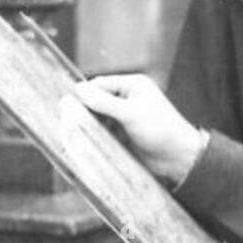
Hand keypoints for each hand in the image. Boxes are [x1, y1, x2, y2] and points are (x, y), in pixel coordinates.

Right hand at [72, 75, 205, 184]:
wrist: (178, 158)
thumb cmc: (161, 129)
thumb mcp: (130, 113)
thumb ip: (103, 102)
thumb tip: (78, 90)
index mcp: (133, 86)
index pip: (100, 84)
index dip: (84, 93)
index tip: (65, 104)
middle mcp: (128, 99)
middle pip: (96, 101)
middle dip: (83, 110)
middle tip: (65, 120)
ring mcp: (125, 117)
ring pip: (98, 118)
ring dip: (88, 125)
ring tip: (72, 133)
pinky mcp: (123, 134)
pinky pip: (103, 132)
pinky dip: (94, 136)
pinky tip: (84, 142)